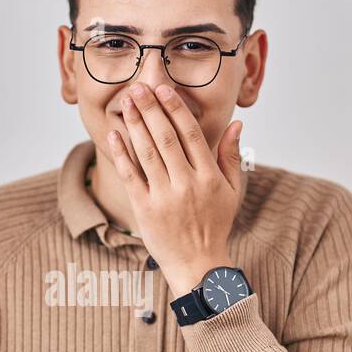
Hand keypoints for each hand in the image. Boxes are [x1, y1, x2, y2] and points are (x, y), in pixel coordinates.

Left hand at [107, 81, 245, 296]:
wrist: (198, 264)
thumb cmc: (214, 226)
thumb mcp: (232, 191)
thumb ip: (231, 156)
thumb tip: (237, 124)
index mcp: (209, 176)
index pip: (190, 134)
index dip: (175, 108)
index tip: (163, 89)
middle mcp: (187, 184)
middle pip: (166, 138)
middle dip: (151, 109)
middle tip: (139, 86)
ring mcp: (165, 197)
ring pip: (147, 152)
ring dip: (135, 124)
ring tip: (127, 102)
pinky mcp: (145, 209)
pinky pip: (131, 176)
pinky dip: (122, 154)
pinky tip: (115, 134)